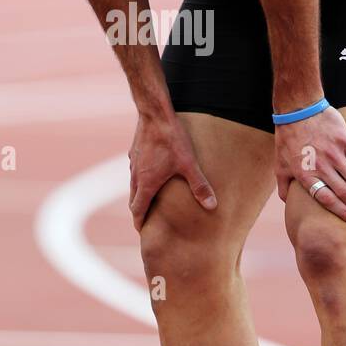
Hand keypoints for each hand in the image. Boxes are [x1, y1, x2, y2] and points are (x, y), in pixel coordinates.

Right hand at [128, 111, 216, 230]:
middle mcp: (135, 175)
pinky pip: (136, 170)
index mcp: (146, 184)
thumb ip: (200, 186)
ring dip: (139, 194)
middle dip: (139, 211)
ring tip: (150, 199)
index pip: (138, 210)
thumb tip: (212, 206)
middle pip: (134, 200)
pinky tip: (152, 173)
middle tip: (147, 220)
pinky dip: (141, 178)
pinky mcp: (135, 151)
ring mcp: (133, 163)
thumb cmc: (172, 140)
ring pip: (133, 185)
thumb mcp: (189, 165)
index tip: (143, 231)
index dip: (140, 223)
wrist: (155, 113)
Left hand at [274, 106, 345, 223]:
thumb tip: (286, 202)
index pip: (326, 199)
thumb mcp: (279, 164)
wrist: (297, 109)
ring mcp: (334, 153)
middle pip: (344, 193)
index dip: (342, 211)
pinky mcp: (344, 140)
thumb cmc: (287, 138)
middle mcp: (321, 167)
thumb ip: (284, 185)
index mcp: (306, 175)